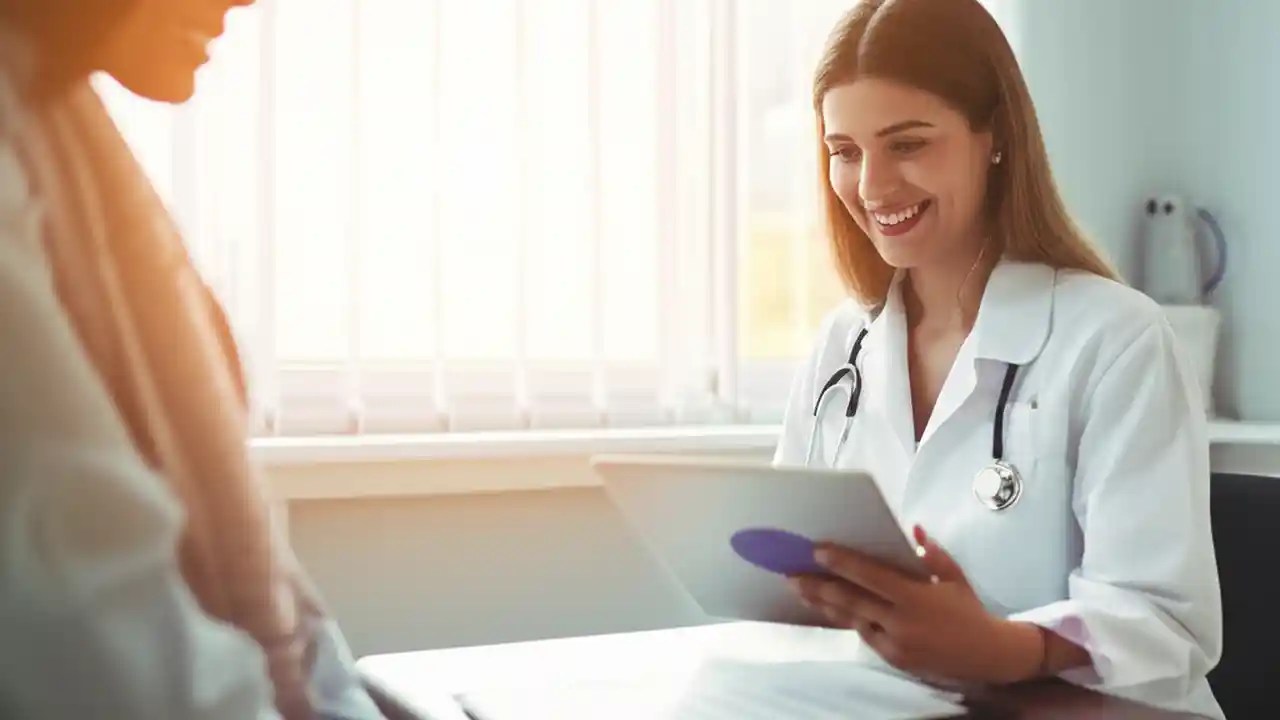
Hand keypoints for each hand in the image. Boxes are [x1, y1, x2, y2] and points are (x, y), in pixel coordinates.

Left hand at [788, 525, 1043, 684]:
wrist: (987, 655)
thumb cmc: (968, 609)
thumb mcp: (954, 577)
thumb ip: (931, 554)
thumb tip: (913, 530)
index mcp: (916, 596)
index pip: (871, 576)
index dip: (842, 563)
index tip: (818, 551)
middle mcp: (902, 621)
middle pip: (851, 600)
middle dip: (819, 586)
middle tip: (792, 573)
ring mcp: (896, 643)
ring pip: (852, 619)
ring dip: (824, 604)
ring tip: (800, 590)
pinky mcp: (893, 659)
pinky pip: (863, 635)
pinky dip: (845, 620)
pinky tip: (827, 608)